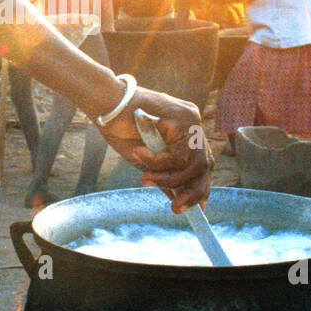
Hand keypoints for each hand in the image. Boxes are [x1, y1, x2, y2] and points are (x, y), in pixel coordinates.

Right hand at [98, 86, 212, 210]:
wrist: (106, 103)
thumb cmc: (120, 128)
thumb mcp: (145, 159)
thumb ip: (163, 174)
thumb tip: (176, 198)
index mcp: (186, 133)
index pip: (201, 164)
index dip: (200, 187)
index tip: (196, 208)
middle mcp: (193, 125)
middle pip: (204, 165)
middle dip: (192, 190)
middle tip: (176, 207)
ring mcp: (191, 120)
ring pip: (194, 163)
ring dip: (168, 177)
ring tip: (146, 178)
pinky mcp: (185, 117)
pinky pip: (179, 155)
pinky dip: (159, 162)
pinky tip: (141, 154)